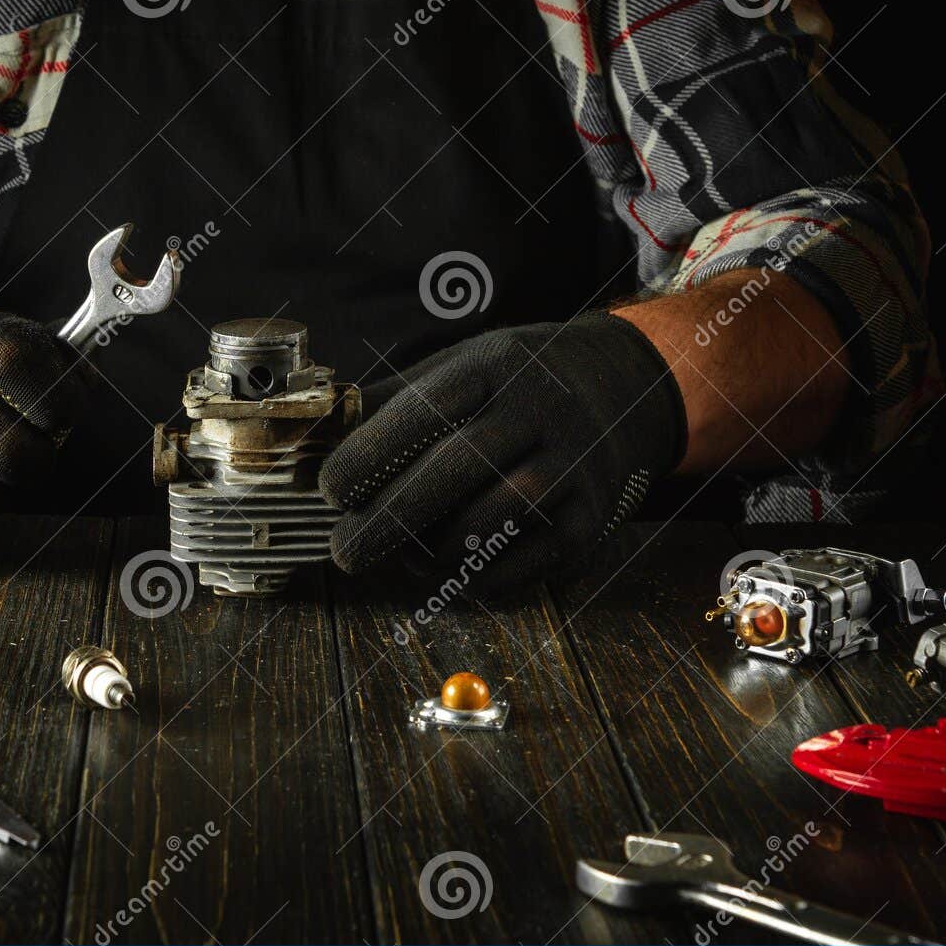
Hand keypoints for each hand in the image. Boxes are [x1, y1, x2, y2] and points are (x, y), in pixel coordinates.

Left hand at [321, 314, 686, 587]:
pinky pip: (531, 560)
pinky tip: (453, 575)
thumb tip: (319, 440)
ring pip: (496, 517)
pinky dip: (482, 578)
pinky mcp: (594, 515)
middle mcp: (540, 410)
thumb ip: (396, 401)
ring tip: (405, 561)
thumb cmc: (518, 383)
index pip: (428, 408)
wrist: (626, 384)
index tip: (331, 490)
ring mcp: (572, 464)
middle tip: (345, 551)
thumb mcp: (463, 367)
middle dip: (391, 517)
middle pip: (457, 467)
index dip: (373, 453)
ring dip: (436, 551)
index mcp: (495, 367)